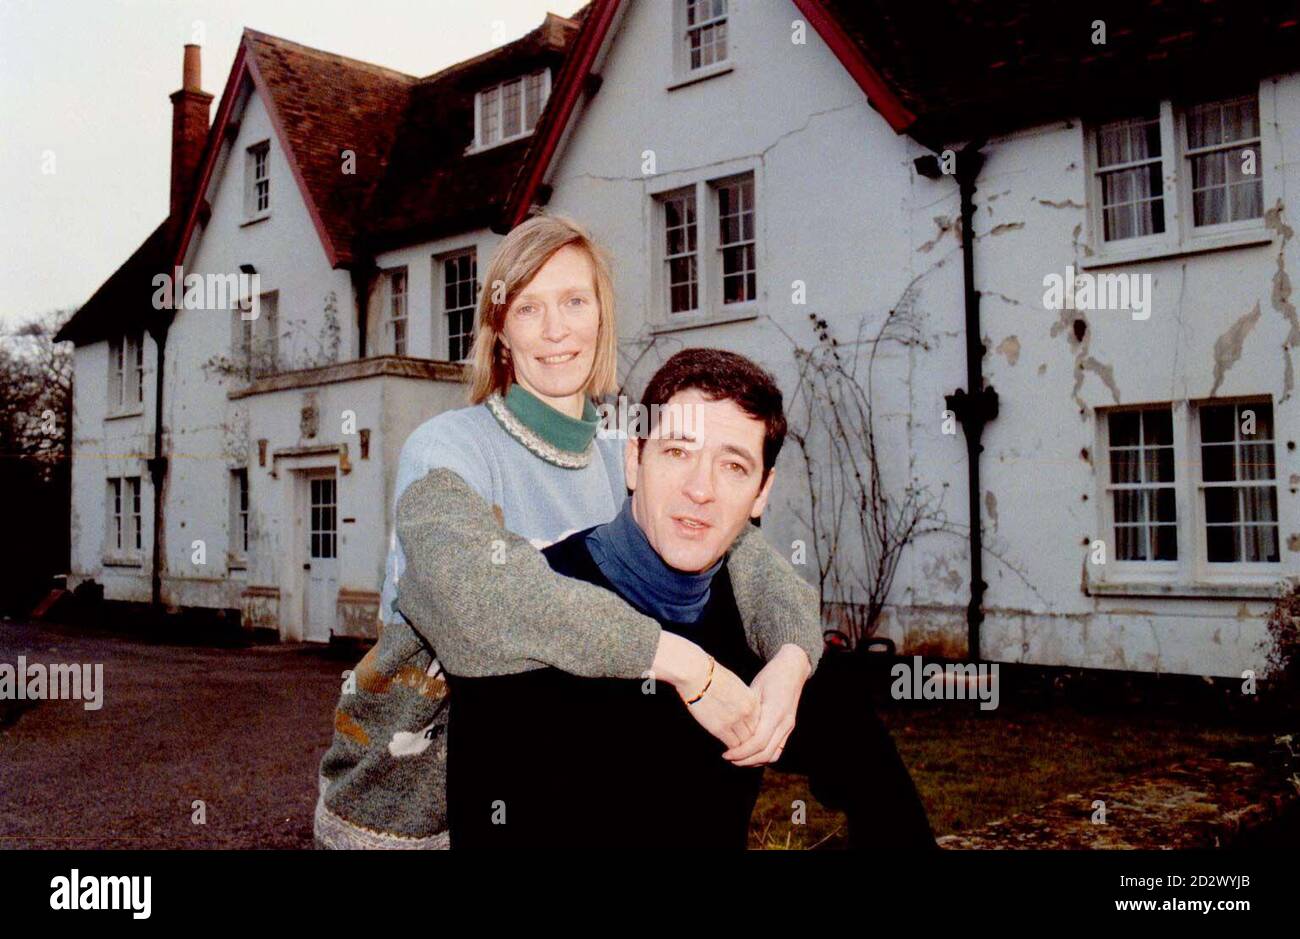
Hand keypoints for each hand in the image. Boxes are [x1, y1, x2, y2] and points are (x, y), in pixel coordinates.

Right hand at [678, 659, 760, 749]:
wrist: (695, 673)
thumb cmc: (710, 675)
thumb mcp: (734, 684)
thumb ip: (742, 698)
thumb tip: (741, 709)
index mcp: (751, 699)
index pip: (760, 721)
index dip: (753, 728)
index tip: (745, 731)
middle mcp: (747, 711)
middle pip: (754, 733)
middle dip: (748, 739)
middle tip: (742, 745)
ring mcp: (734, 720)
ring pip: (745, 742)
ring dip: (740, 747)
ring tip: (735, 750)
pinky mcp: (720, 728)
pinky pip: (732, 745)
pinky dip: (731, 750)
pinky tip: (726, 750)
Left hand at [722, 644, 810, 766]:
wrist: (793, 669)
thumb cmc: (770, 676)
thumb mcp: (754, 689)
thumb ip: (747, 710)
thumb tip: (729, 728)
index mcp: (775, 712)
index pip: (758, 742)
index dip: (741, 752)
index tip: (726, 753)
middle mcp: (785, 723)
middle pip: (766, 753)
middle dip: (745, 760)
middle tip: (728, 758)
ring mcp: (789, 727)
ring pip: (773, 755)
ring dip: (755, 761)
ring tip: (737, 758)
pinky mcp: (789, 728)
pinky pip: (777, 750)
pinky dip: (764, 756)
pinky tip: (749, 753)